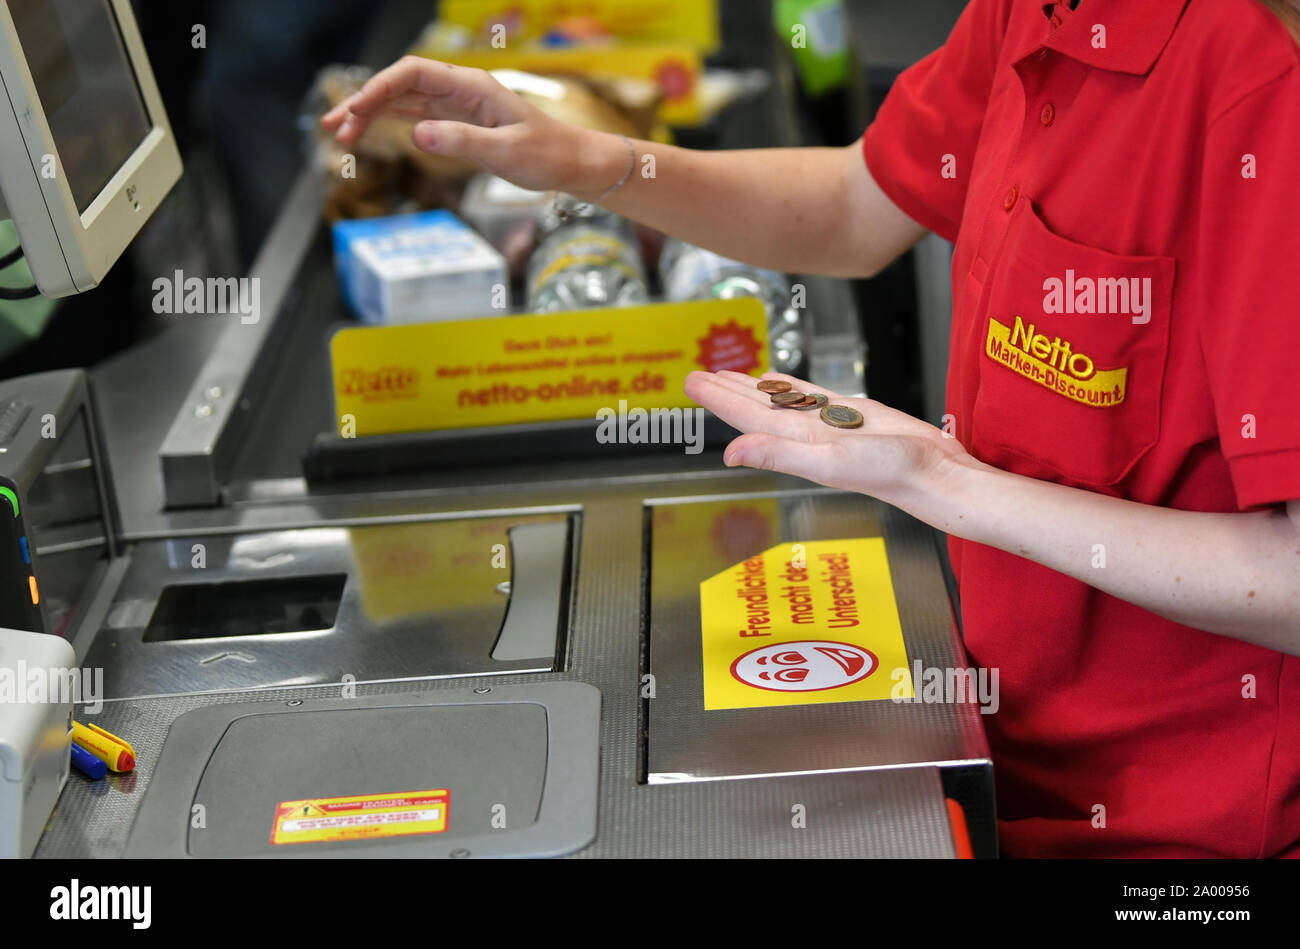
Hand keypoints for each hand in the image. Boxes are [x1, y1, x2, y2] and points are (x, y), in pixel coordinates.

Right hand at [320, 55, 613, 194]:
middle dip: (365, 103)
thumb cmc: (546, 155)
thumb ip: (462, 142)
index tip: (357, 111)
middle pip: (401, 85)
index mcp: (471, 86)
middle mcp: (460, 90)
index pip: (414, 74)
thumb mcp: (506, 152)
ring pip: (403, 101)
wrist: (571, 163)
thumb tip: (418, 134)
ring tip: (338, 132)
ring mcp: (457, 106)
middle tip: (336, 129)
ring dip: (370, 114)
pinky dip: (390, 123)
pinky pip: (415, 115)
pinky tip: (367, 130)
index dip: (380, 88)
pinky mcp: (458, 124)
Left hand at [684, 370, 983, 511]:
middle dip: (725, 391)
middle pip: (755, 407)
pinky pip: (810, 396)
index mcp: (795, 444)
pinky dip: (791, 388)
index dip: (717, 400)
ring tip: (729, 375)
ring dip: (752, 388)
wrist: (934, 472)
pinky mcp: (851, 415)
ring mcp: (826, 425)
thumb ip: (778, 455)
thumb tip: (729, 454)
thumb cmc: (890, 472)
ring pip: (780, 401)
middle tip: (697, 375)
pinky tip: (780, 383)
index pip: (746, 417)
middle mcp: (805, 435)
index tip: (692, 382)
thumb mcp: (828, 462)